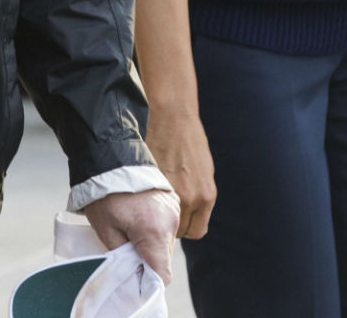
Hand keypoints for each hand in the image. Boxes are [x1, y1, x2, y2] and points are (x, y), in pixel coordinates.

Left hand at [82, 187, 179, 282]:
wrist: (110, 157)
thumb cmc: (103, 195)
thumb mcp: (107, 231)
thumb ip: (124, 257)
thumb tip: (135, 271)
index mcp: (154, 232)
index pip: (162, 274)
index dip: (149, 282)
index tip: (135, 279)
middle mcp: (170, 222)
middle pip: (164, 258)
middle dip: (148, 261)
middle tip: (126, 254)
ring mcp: (174, 210)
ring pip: (166, 243)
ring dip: (151, 245)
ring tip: (130, 233)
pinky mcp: (173, 201)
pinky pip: (167, 226)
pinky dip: (155, 230)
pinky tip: (139, 221)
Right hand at [145, 104, 216, 238]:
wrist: (172, 115)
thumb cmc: (189, 139)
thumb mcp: (204, 171)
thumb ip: (198, 194)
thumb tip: (187, 212)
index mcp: (205, 196)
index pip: (195, 231)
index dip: (184, 227)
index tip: (176, 221)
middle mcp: (190, 198)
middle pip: (177, 231)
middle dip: (169, 224)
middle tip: (160, 211)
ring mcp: (169, 191)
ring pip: (159, 221)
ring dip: (154, 215)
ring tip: (148, 202)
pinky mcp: (150, 181)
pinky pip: (145, 206)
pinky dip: (142, 203)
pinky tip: (140, 192)